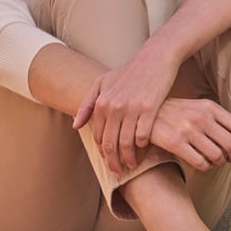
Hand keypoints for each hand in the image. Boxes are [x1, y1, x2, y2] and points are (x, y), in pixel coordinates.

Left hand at [72, 47, 178, 173]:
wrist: (155, 58)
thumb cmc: (130, 71)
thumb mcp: (103, 82)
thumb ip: (88, 104)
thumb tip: (75, 126)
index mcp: (102, 102)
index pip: (99, 136)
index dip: (103, 153)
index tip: (110, 161)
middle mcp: (114, 106)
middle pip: (110, 144)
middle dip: (113, 163)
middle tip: (119, 172)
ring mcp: (131, 108)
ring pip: (126, 143)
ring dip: (129, 158)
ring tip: (133, 165)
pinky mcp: (149, 108)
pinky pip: (143, 135)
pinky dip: (142, 145)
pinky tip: (145, 148)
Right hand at [150, 97, 230, 170]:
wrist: (147, 113)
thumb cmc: (177, 112)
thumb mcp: (199, 107)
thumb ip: (218, 119)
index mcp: (209, 107)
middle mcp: (201, 118)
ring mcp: (188, 131)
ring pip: (217, 155)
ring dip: (220, 162)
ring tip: (216, 161)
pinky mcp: (176, 143)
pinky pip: (201, 163)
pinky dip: (206, 167)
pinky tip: (203, 163)